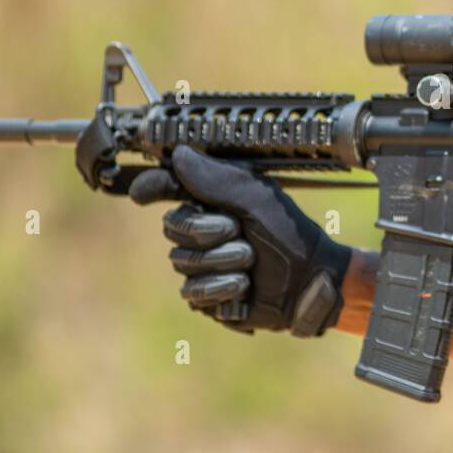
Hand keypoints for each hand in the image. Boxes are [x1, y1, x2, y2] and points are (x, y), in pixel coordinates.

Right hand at [129, 146, 351, 335]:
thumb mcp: (257, 200)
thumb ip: (217, 179)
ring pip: (182, 261)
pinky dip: (221, 288)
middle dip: (207, 230)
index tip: (142, 193)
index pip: (170, 187)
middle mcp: (202, 229)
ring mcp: (201, 264)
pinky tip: (243, 287)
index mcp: (213, 199)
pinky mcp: (206, 296)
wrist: (310, 281)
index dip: (153, 186)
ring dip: (221, 262)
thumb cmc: (290, 235)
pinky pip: (192, 293)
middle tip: (239, 232)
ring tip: (251, 263)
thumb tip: (180, 155)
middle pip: (173, 226)